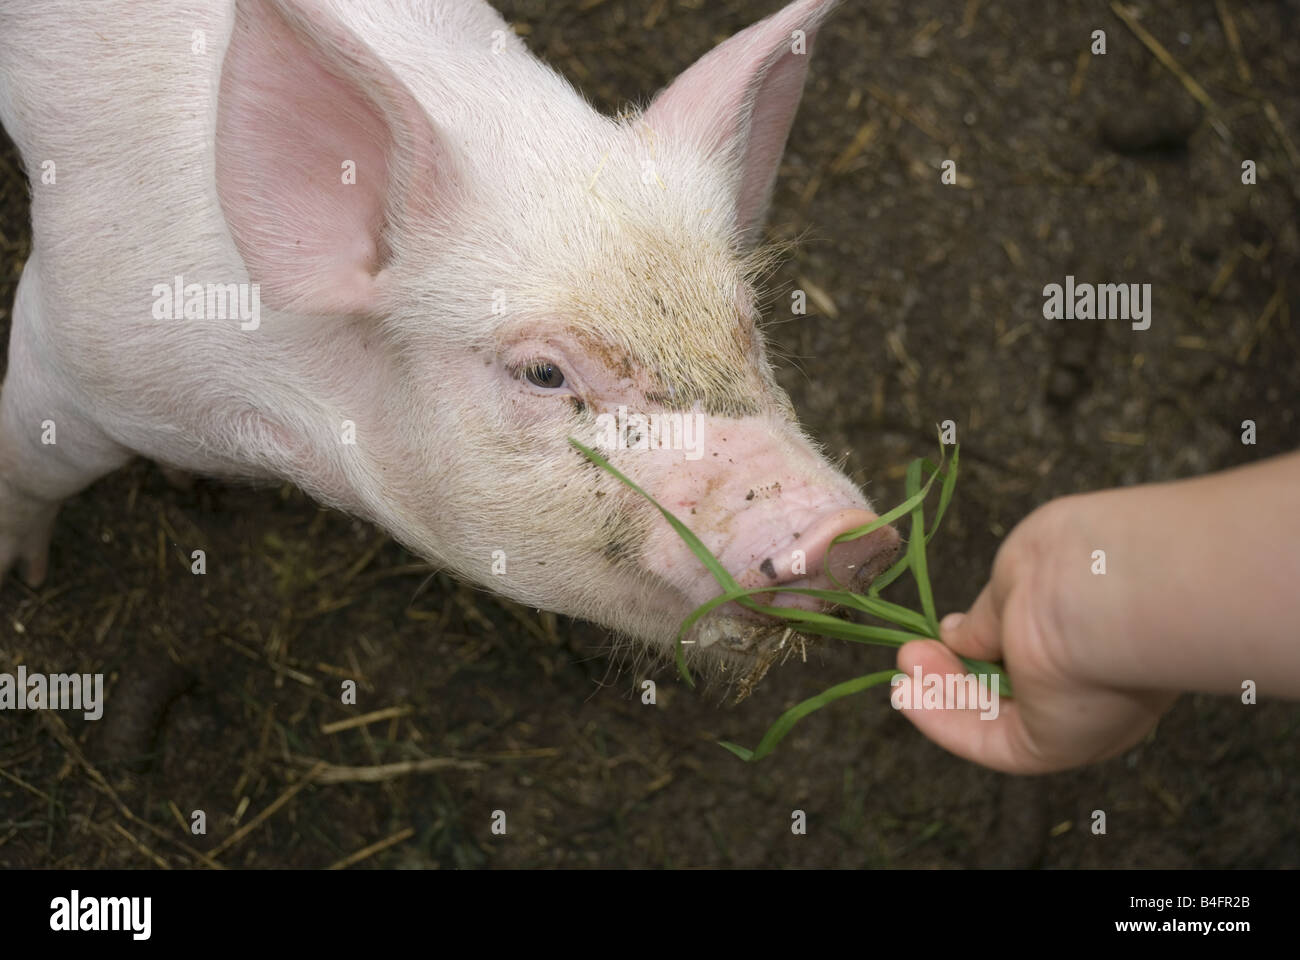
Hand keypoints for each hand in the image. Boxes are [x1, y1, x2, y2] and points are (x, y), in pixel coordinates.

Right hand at [894, 498, 1176, 773]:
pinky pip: (988, 739)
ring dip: (943, 690)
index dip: (989, 639)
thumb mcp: (1021, 573)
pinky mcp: (1050, 745)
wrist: (1104, 591)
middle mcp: (1095, 673)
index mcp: (1098, 621)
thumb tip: (955, 635)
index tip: (946, 628)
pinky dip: (943, 721)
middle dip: (957, 667)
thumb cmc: (1073, 563)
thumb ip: (990, 614)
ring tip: (905, 663)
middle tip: (915, 650)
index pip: (1040, 641)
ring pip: (996, 712)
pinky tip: (907, 695)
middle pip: (1013, 682)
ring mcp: (1075, 711)